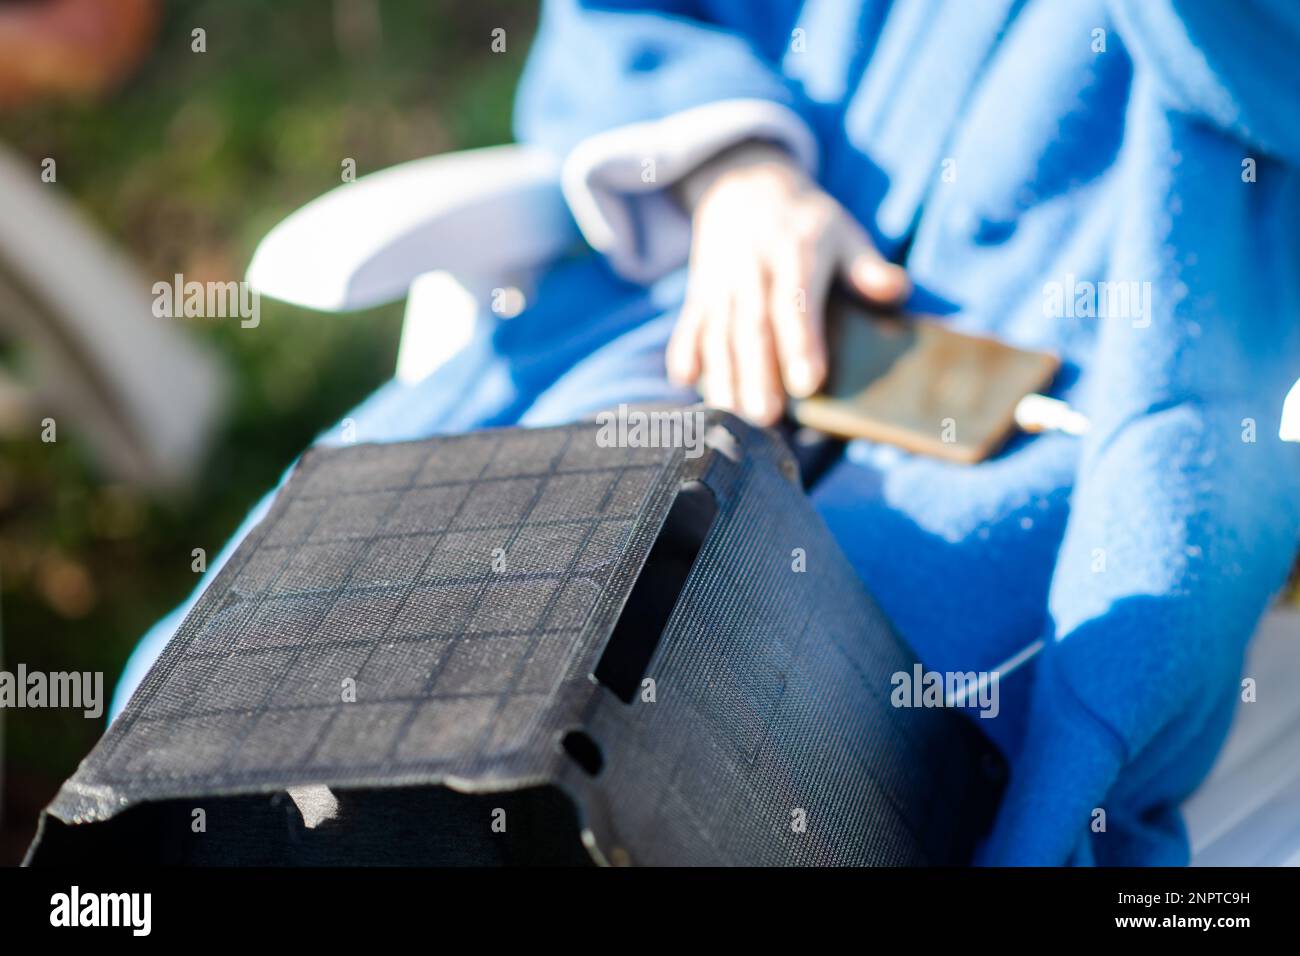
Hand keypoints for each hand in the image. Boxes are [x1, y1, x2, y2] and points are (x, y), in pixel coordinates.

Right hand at [667, 142, 908, 424]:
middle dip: (756, 373)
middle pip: (753, 326)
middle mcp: (753, 268)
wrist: (743, 187)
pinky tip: (684, 380)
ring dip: (722, 374)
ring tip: (731, 414)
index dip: (801, 342)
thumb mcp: (843, 232)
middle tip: (765, 417)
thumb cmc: (806, 223)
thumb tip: (898, 289)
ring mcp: (722, 280)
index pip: (795, 301)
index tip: (808, 383)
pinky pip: (689, 322)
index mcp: (796, 252)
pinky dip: (684, 350)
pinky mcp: (700, 291)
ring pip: (719, 331)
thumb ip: (867, 266)